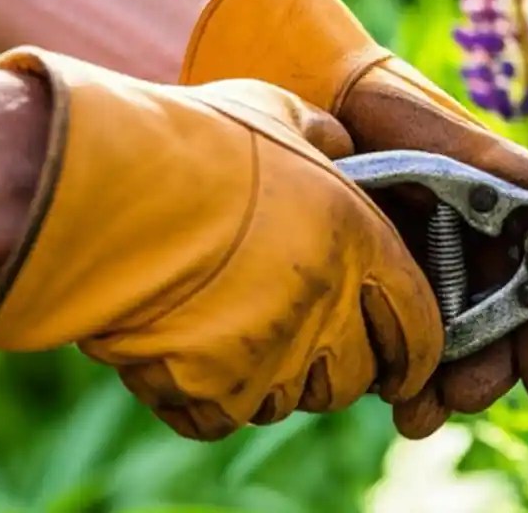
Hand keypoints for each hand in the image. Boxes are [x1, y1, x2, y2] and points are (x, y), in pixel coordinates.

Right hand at [0, 45, 442, 440]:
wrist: (107, 189)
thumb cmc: (195, 140)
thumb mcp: (276, 112)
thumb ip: (322, 137)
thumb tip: (338, 143)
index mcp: (361, 247)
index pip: (420, 329)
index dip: (417, 349)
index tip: (406, 354)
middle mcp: (326, 312)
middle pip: (355, 376)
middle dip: (342, 363)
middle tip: (308, 337)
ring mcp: (268, 359)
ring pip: (292, 400)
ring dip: (276, 378)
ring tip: (239, 335)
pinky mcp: (207, 391)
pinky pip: (224, 417)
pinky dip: (212, 397)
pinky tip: (190, 355)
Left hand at [182, 0, 527, 437]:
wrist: (317, 99)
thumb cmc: (396, 114)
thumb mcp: (459, 145)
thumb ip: (524, 176)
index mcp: (506, 231)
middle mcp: (469, 265)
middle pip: (498, 341)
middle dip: (489, 376)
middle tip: (468, 394)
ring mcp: (419, 283)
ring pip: (445, 357)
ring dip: (441, 392)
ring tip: (420, 412)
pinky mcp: (367, 294)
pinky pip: (387, 350)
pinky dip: (393, 379)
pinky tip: (389, 395)